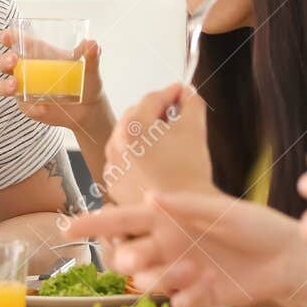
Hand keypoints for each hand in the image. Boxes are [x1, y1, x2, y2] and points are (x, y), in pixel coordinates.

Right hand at [0, 30, 109, 135]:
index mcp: (39, 53)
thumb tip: (93, 43)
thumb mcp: (90, 68)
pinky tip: (44, 108)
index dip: (8, 37)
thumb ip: (91, 56)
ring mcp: (26, 89)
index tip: (6, 36)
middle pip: (5, 63)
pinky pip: (24, 107)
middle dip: (4, 60)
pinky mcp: (29, 106)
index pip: (18, 41)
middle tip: (13, 61)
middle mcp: (27, 70)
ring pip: (4, 86)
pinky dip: (32, 108)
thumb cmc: (86, 80)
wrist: (89, 108)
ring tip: (15, 86)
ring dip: (6, 85)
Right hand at [63, 191, 305, 306]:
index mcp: (169, 219)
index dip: (95, 223)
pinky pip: (178, 302)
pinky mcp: (197, 297)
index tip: (66, 227)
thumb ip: (185, 207)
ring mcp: (181, 272)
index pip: (124, 221)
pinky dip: (189, 296)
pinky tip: (210, 285)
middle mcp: (169, 246)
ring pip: (149, 282)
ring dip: (161, 279)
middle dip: (130, 259)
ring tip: (191, 271)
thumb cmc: (256, 225)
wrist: (287, 260)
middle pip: (130, 256)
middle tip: (135, 259)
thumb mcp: (221, 211)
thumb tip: (148, 197)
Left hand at [102, 83, 215, 204]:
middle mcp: (115, 142)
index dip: (171, 92)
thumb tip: (186, 91)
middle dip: (156, 111)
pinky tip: (154, 161)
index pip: (153, 98)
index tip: (182, 92)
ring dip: (144, 133)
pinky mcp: (113, 182)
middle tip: (176, 113)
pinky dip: (135, 155)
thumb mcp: (195, 129)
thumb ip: (191, 102)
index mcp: (134, 125)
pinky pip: (122, 159)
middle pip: (136, 115)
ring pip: (127, 137)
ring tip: (165, 140)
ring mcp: (111, 163)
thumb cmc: (190, 171)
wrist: (184, 214)